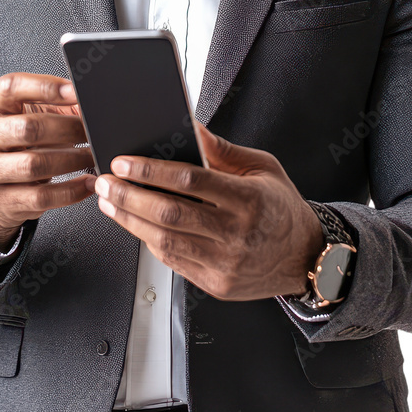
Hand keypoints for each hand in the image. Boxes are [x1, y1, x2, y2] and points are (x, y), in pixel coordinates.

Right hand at [0, 73, 92, 249]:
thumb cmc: (17, 146)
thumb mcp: (28, 117)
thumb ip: (57, 105)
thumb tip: (92, 103)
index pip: (11, 87)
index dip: (45, 86)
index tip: (75, 91)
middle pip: (28, 127)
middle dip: (68, 128)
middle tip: (93, 132)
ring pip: (34, 164)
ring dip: (72, 160)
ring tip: (92, 156)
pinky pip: (40, 196)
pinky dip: (70, 191)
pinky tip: (87, 183)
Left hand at [85, 122, 324, 300]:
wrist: (306, 258)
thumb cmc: (282, 207)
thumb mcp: (262, 168)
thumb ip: (223, 150)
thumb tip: (190, 128)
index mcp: (249, 199)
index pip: (190, 181)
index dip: (151, 171)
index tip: (124, 162)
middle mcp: (236, 233)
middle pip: (170, 213)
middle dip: (129, 196)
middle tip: (105, 181)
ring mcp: (225, 263)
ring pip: (165, 241)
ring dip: (129, 220)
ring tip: (109, 202)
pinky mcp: (215, 284)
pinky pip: (173, 262)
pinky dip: (149, 241)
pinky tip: (134, 224)